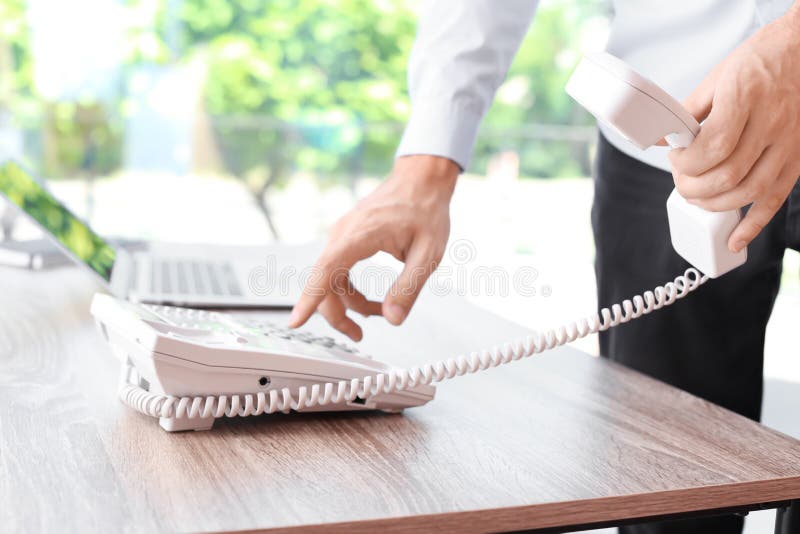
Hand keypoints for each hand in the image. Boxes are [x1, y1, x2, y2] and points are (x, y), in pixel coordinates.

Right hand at [287, 155, 458, 340]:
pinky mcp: (347, 239)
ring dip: (349, 303)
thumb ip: (409, 287)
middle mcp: (343, 234)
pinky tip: (372, 300)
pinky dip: (351, 290)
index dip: (309, 299)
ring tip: (378, 313)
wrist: (422, 179)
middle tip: (358, 335)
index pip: (326, 271)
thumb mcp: (428, 254)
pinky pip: (338, 271)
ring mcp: (342, 236)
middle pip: (325, 283)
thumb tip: (393, 318)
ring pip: (331, 280)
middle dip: (337, 314)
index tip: (295, 321)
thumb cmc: (426, 209)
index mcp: (360, 235)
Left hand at [669, 6, 799, 252]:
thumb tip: (660, 138)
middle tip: (682, 181)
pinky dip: (754, 224)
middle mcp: (772, 122)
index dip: (687, 163)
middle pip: (729, 174)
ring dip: (716, 205)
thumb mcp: (718, 77)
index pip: (713, 147)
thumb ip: (687, 112)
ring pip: (751, 191)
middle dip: (695, 187)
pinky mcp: (798, 159)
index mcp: (746, 98)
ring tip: (698, 197)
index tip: (676, 159)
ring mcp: (789, 143)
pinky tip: (734, 239)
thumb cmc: (759, 61)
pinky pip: (776, 199)